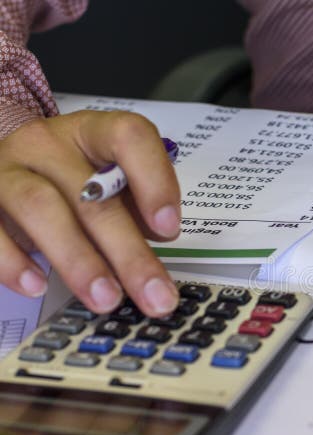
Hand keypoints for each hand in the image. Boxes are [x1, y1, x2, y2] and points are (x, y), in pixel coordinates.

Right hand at [0, 110, 180, 316]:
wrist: (5, 166)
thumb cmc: (71, 178)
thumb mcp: (110, 181)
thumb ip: (138, 204)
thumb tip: (161, 235)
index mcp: (94, 131)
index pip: (130, 137)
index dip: (155, 181)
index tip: (169, 228)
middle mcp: (48, 143)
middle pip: (92, 194)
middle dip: (128, 252)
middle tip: (154, 295)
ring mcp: (6, 168)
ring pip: (41, 208)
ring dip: (78, 260)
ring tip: (105, 298)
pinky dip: (12, 262)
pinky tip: (37, 285)